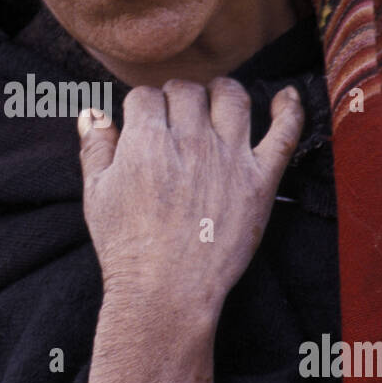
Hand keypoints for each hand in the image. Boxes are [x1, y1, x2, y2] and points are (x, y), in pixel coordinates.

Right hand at [78, 77, 304, 326]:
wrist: (165, 291)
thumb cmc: (126, 247)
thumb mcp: (96, 194)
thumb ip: (95, 147)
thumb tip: (91, 112)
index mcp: (147, 140)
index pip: (145, 96)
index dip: (141, 106)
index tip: (142, 122)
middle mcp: (191, 140)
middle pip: (187, 91)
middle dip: (176, 97)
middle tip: (175, 117)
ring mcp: (229, 157)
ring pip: (232, 97)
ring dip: (222, 91)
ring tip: (216, 99)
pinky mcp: (260, 180)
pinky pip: (284, 134)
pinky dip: (290, 109)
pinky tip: (287, 96)